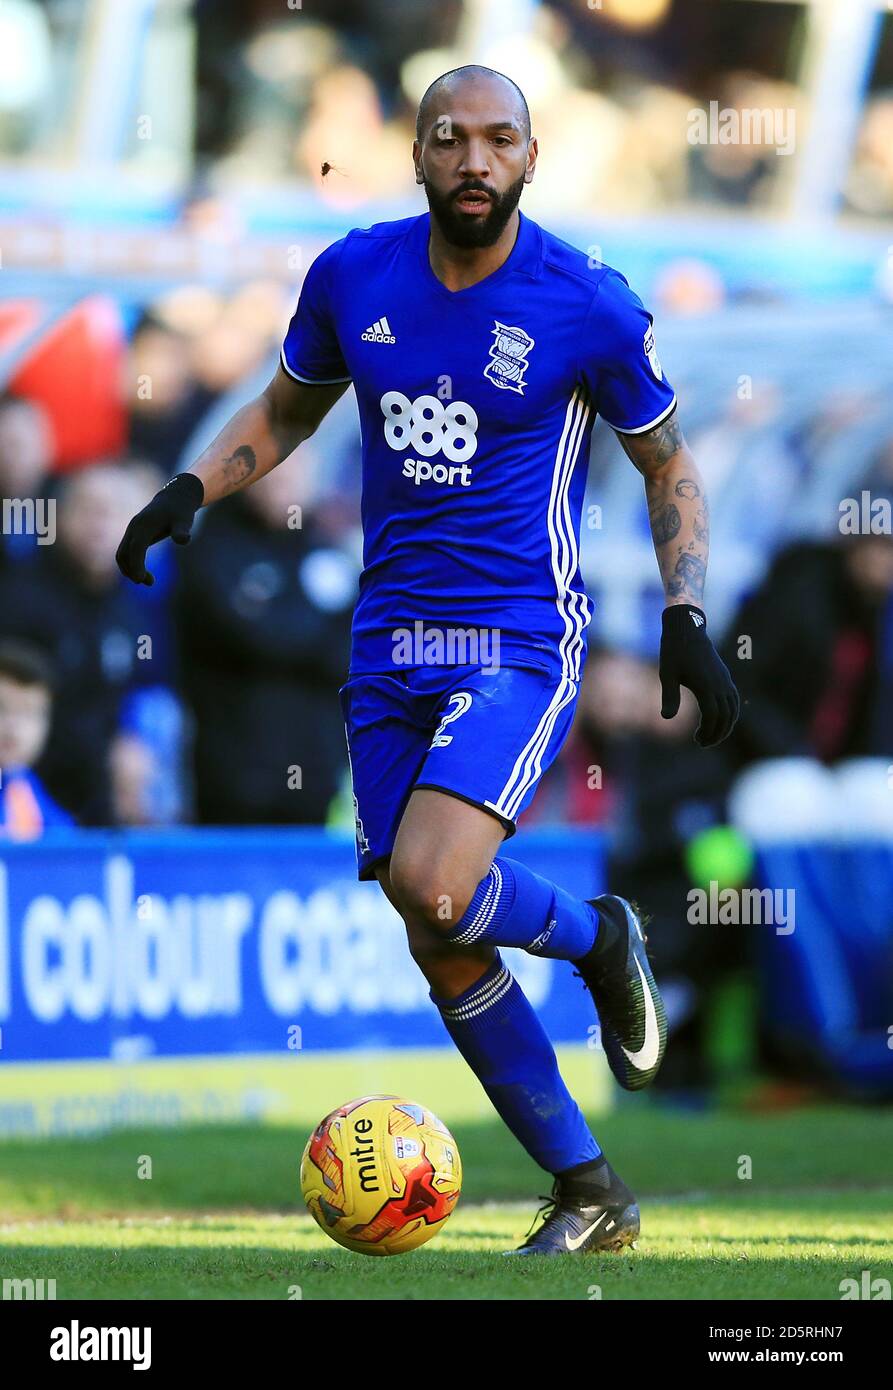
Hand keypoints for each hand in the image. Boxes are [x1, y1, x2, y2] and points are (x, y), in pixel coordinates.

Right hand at [115, 473, 203, 585]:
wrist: (174, 498)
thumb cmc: (181, 512)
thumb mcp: (185, 520)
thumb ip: (182, 531)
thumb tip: (184, 540)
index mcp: (144, 525)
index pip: (136, 548)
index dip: (136, 564)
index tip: (141, 580)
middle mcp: (134, 527)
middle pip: (124, 553)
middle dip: (132, 570)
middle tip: (148, 583)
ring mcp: (131, 531)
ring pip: (122, 554)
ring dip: (130, 570)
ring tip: (149, 581)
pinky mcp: (133, 535)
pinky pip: (125, 552)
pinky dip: (131, 564)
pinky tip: (144, 573)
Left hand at [659, 603, 739, 747]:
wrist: (687, 628)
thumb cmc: (673, 651)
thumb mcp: (667, 674)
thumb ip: (669, 696)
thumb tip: (666, 718)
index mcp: (705, 685)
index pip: (712, 716)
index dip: (707, 732)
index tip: (697, 740)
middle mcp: (719, 684)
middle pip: (726, 716)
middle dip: (717, 733)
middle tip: (703, 743)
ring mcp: (724, 680)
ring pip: (733, 709)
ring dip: (725, 726)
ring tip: (712, 736)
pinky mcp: (724, 676)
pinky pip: (733, 699)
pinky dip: (730, 713)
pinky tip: (719, 720)